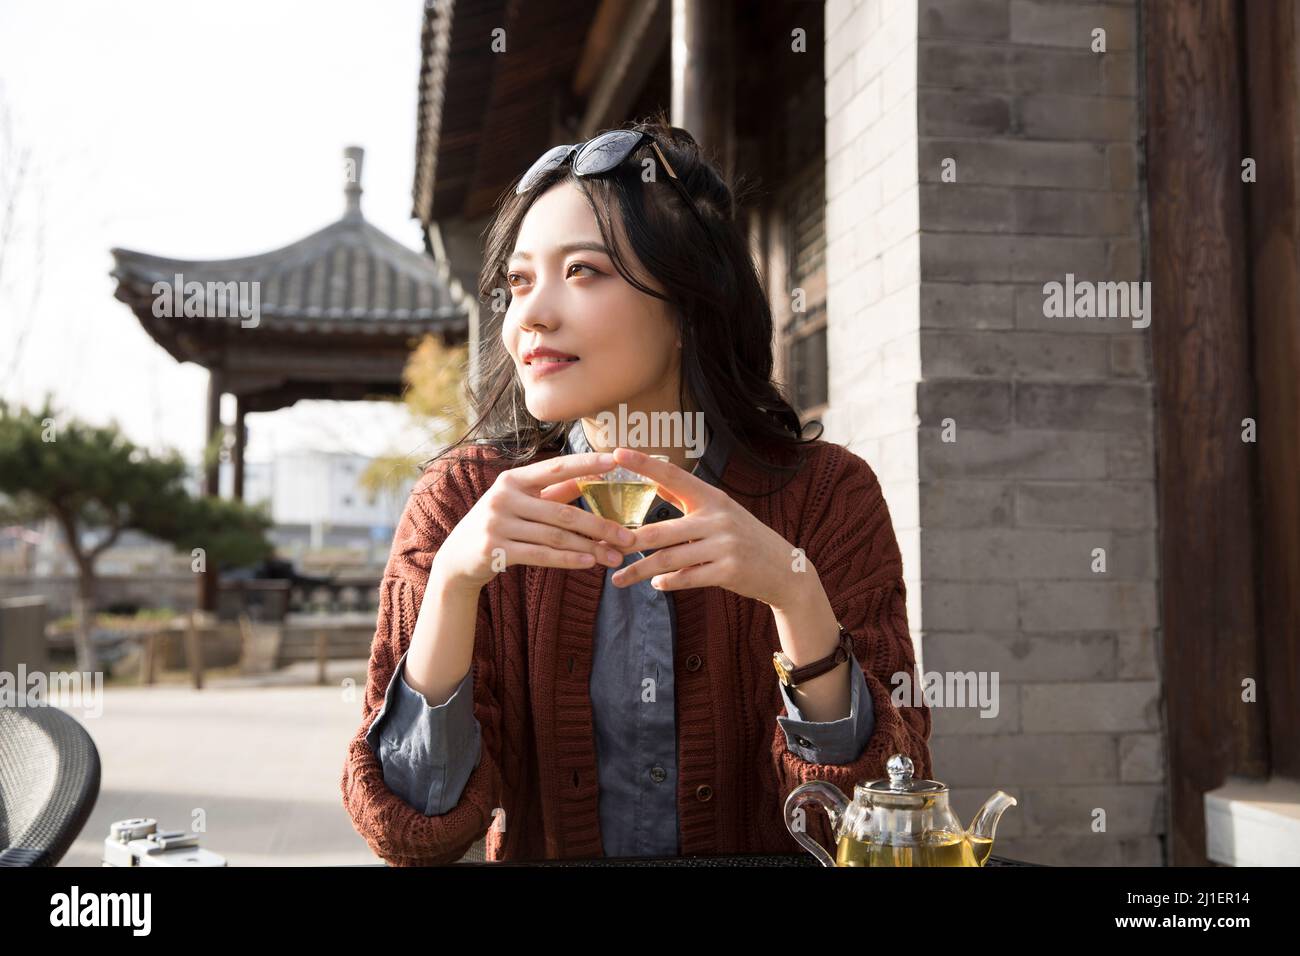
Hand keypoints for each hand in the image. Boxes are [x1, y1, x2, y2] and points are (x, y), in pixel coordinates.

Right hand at [431, 452, 637, 591]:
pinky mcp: (495, 549)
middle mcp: (503, 497)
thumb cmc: (498, 524)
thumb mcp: (520, 502)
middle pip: (562, 512)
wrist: (457, 558)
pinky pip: (541, 555)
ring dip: (589, 548)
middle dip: (599, 525)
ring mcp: (498, 523)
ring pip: (555, 536)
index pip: (555, 467)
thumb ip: (553, 491)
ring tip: (614, 556)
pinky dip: (568, 559)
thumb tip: (590, 477)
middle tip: (628, 535)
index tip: (615, 459)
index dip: (586, 463)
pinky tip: (589, 562)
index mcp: (512, 479)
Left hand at [580, 446, 809, 607]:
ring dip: (639, 571)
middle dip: (626, 542)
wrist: (785, 570)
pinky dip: (667, 582)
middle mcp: (717, 518)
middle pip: (659, 531)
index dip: (644, 464)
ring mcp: (723, 545)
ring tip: (618, 579)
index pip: (673, 476)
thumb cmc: (746, 538)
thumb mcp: (721, 511)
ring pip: (668, 559)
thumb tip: (657, 482)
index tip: (617, 452)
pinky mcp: (728, 571)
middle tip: (602, 547)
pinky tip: (656, 583)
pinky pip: (686, 578)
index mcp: (712, 498)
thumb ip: (688, 499)